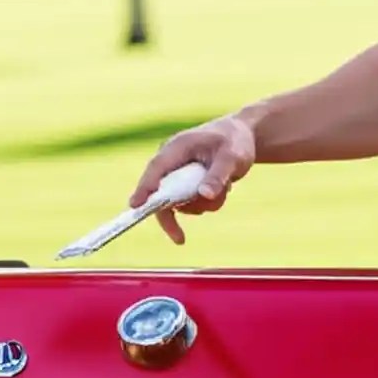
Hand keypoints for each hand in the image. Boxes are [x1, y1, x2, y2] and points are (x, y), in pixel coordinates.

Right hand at [129, 114, 256, 243]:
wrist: (242, 138)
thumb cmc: (234, 141)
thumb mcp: (231, 157)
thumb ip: (217, 176)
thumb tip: (203, 195)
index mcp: (177, 147)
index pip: (156, 169)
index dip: (145, 188)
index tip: (135, 205)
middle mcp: (172, 162)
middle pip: (161, 193)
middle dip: (176, 213)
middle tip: (180, 239)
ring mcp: (178, 174)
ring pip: (180, 202)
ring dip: (203, 204)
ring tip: (227, 187)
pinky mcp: (186, 184)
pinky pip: (191, 203)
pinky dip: (208, 203)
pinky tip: (224, 188)